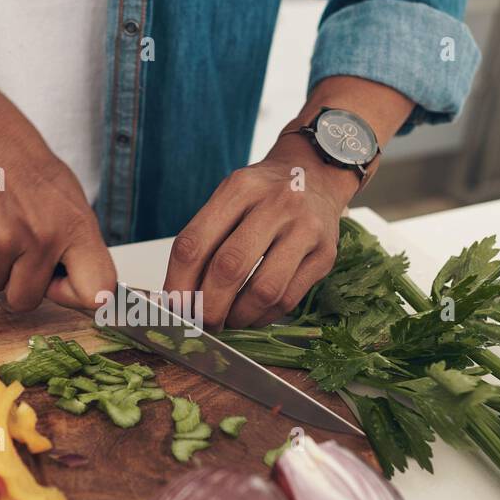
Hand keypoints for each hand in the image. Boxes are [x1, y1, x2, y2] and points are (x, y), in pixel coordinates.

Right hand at [0, 11, 114, 310]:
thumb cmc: (17, 155)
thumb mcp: (65, 193)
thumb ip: (75, 241)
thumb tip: (87, 288)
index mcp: (75, 226)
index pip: (97, 291)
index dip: (76, 295)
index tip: (63, 283)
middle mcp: (42, 237)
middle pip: (28, 299)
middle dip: (19, 281)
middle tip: (16, 244)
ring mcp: (2, 240)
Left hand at [163, 139, 357, 328]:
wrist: (316, 176)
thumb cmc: (263, 196)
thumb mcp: (230, 199)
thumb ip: (204, 240)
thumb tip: (179, 298)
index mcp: (240, 187)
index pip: (194, 244)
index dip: (178, 283)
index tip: (173, 307)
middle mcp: (276, 204)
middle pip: (228, 268)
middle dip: (208, 307)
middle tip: (201, 323)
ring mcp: (306, 229)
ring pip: (263, 290)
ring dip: (238, 316)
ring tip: (229, 320)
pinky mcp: (326, 255)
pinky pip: (288, 299)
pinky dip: (263, 316)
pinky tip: (253, 313)